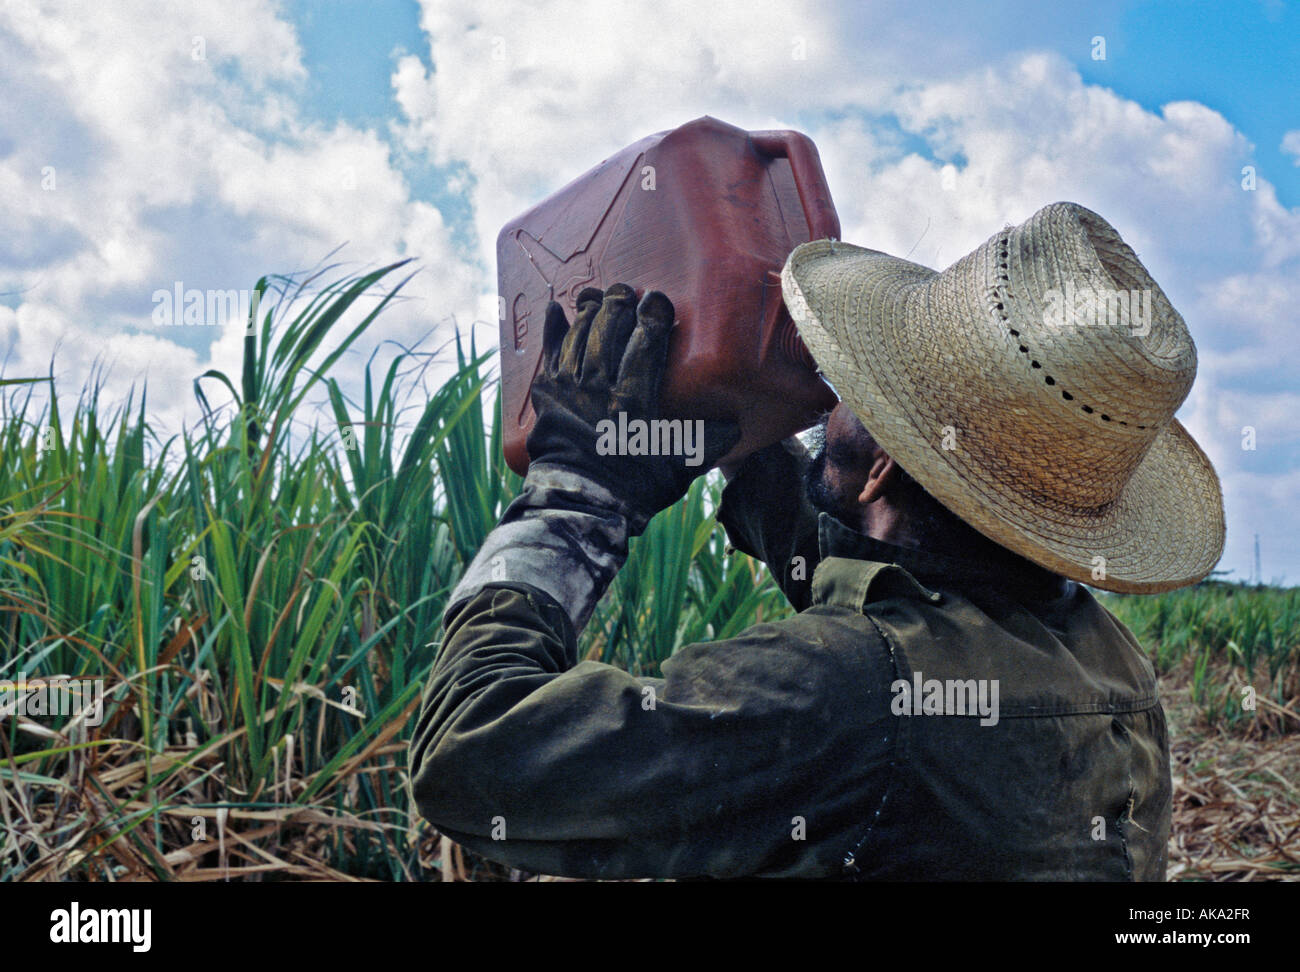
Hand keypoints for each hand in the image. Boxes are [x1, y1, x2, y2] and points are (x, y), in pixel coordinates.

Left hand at [526, 283, 739, 534]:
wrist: (580, 505)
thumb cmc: (634, 487)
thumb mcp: (678, 467)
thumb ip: (708, 442)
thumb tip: (738, 424)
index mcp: (633, 401)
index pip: (644, 345)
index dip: (652, 317)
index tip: (659, 301)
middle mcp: (598, 388)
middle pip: (607, 331)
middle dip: (619, 305)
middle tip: (629, 292)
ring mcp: (569, 388)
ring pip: (579, 336)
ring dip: (591, 312)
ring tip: (602, 297)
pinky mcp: (547, 394)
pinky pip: (549, 352)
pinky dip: (553, 328)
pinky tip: (556, 307)